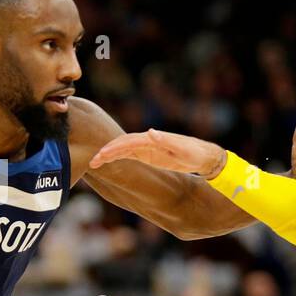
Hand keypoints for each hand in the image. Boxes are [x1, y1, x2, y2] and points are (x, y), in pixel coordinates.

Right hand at [89, 129, 225, 176]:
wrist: (203, 156)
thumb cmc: (194, 153)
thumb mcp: (183, 149)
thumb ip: (167, 141)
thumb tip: (151, 132)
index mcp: (152, 139)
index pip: (129, 142)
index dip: (115, 148)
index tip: (103, 154)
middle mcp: (147, 141)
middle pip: (122, 144)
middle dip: (106, 151)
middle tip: (92, 161)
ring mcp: (146, 147)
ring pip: (122, 149)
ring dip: (108, 155)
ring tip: (94, 163)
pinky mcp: (147, 154)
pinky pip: (127, 155)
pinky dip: (116, 157)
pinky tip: (106, 162)